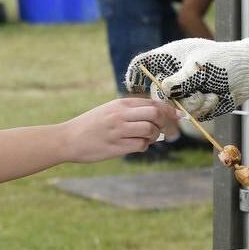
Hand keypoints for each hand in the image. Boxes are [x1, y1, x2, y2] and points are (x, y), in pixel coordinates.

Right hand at [57, 98, 179, 162]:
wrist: (67, 139)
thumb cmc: (92, 125)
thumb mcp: (110, 110)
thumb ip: (132, 111)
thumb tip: (161, 115)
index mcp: (121, 104)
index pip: (153, 103)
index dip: (171, 111)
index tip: (181, 117)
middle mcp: (120, 115)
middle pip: (155, 114)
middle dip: (167, 123)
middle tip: (169, 132)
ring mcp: (118, 131)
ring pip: (150, 131)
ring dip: (154, 137)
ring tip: (146, 139)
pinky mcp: (115, 146)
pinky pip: (140, 146)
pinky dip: (143, 146)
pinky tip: (135, 145)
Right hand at [124, 38, 248, 120]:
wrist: (248, 74)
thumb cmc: (225, 61)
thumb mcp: (200, 66)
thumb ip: (181, 79)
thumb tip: (163, 91)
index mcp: (171, 58)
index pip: (143, 63)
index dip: (134, 74)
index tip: (134, 87)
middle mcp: (175, 76)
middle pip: (156, 93)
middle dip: (167, 100)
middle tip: (180, 100)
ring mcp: (185, 91)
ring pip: (174, 107)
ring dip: (192, 103)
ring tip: (208, 93)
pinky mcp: (196, 105)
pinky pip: (192, 113)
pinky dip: (204, 106)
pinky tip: (215, 97)